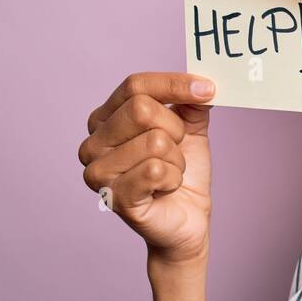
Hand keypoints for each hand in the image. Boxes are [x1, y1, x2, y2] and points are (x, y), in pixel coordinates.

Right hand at [78, 72, 216, 265]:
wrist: (187, 219)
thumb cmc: (181, 172)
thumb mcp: (190, 128)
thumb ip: (191, 102)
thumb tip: (203, 82)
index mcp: (105, 119)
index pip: (136, 85)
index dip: (175, 84)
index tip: (209, 89)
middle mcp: (92, 142)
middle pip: (143, 109)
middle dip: (175, 130)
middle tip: (176, 150)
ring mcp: (97, 172)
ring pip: (155, 141)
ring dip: (176, 160)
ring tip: (168, 174)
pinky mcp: (114, 197)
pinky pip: (156, 170)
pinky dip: (173, 179)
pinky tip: (165, 189)